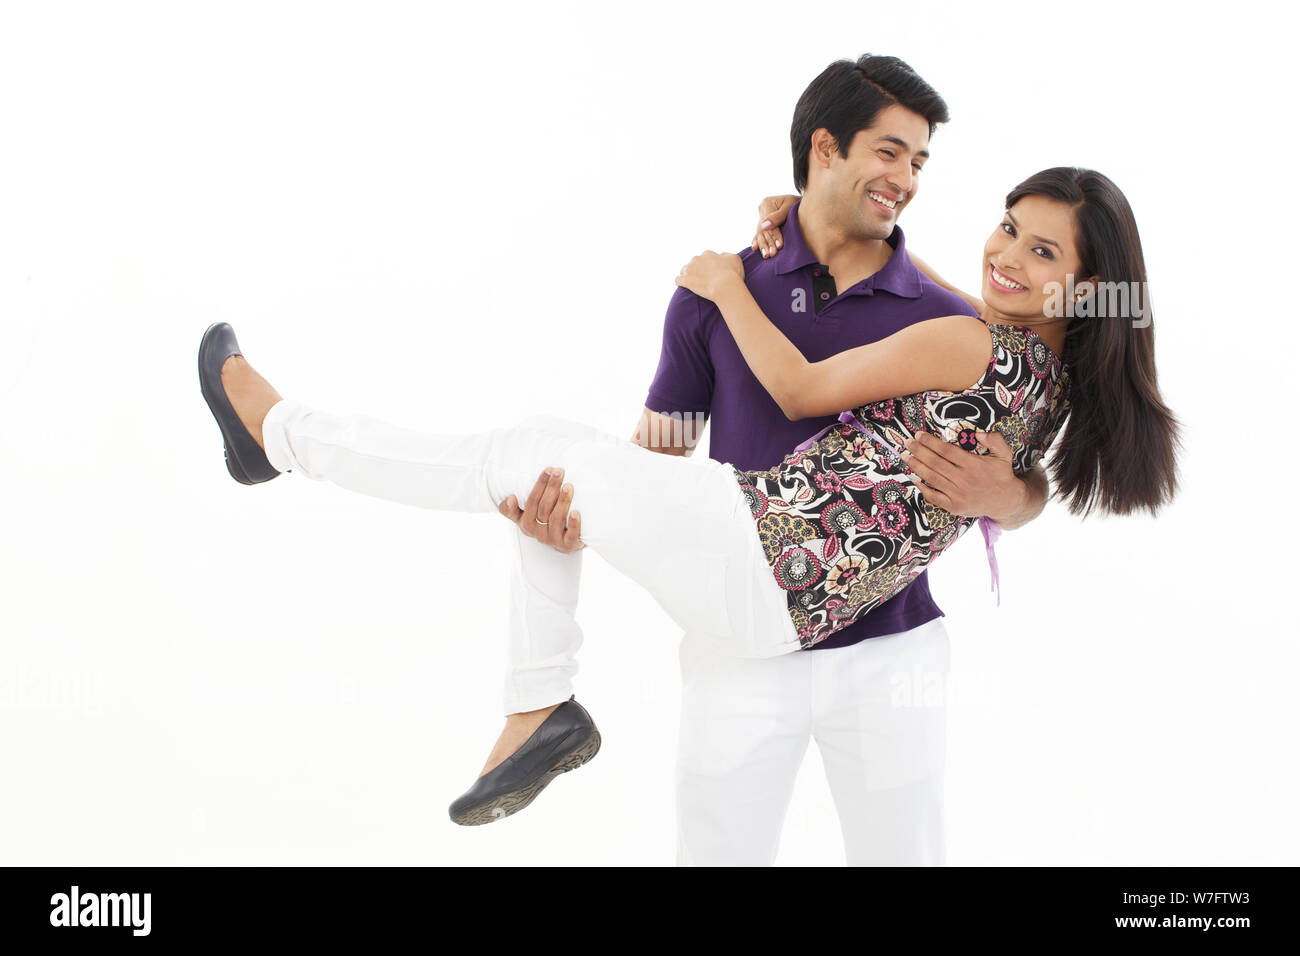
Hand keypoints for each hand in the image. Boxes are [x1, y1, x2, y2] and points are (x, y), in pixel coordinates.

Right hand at [497, 467, 585, 552]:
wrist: (565, 544)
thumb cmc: (545, 524)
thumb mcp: (526, 516)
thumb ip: (512, 508)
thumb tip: (510, 497)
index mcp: (526, 523)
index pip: (531, 501)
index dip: (539, 485)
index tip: (547, 470)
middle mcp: (538, 532)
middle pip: (544, 507)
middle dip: (552, 487)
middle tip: (560, 472)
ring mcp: (553, 539)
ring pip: (556, 519)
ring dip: (562, 501)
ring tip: (568, 486)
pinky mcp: (568, 545)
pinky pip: (570, 535)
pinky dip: (573, 523)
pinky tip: (576, 512)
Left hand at [674, 250, 744, 301]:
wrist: (725, 286)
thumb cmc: (733, 274)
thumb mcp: (735, 259)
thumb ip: (726, 255)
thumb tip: (721, 256)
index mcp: (707, 254)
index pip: (704, 258)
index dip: (707, 265)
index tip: (711, 273)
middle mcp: (697, 258)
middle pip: (693, 263)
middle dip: (697, 270)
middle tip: (703, 279)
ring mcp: (689, 269)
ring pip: (684, 270)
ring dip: (687, 276)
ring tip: (693, 284)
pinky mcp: (685, 280)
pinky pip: (678, 280)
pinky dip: (680, 283)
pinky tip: (683, 286)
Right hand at [750, 194, 797, 257]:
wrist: (799, 202)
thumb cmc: (797, 204)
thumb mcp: (790, 206)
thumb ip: (778, 216)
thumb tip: (764, 226)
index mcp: (767, 203)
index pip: (769, 222)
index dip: (774, 235)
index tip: (780, 245)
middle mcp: (762, 209)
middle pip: (763, 229)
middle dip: (768, 242)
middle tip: (772, 254)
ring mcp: (761, 216)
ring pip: (760, 233)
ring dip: (763, 245)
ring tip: (766, 256)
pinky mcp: (763, 222)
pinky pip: (759, 233)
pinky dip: (757, 241)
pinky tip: (755, 249)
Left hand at [900, 429, 1026, 520]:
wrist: (1006, 501)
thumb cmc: (1002, 475)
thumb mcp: (1004, 455)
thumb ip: (995, 441)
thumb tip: (980, 434)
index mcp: (974, 465)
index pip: (946, 450)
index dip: (930, 442)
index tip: (919, 435)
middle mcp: (964, 479)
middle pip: (936, 463)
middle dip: (919, 451)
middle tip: (907, 442)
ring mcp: (958, 494)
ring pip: (932, 478)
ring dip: (916, 466)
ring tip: (905, 456)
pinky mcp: (954, 506)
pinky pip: (934, 497)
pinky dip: (922, 488)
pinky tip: (913, 478)